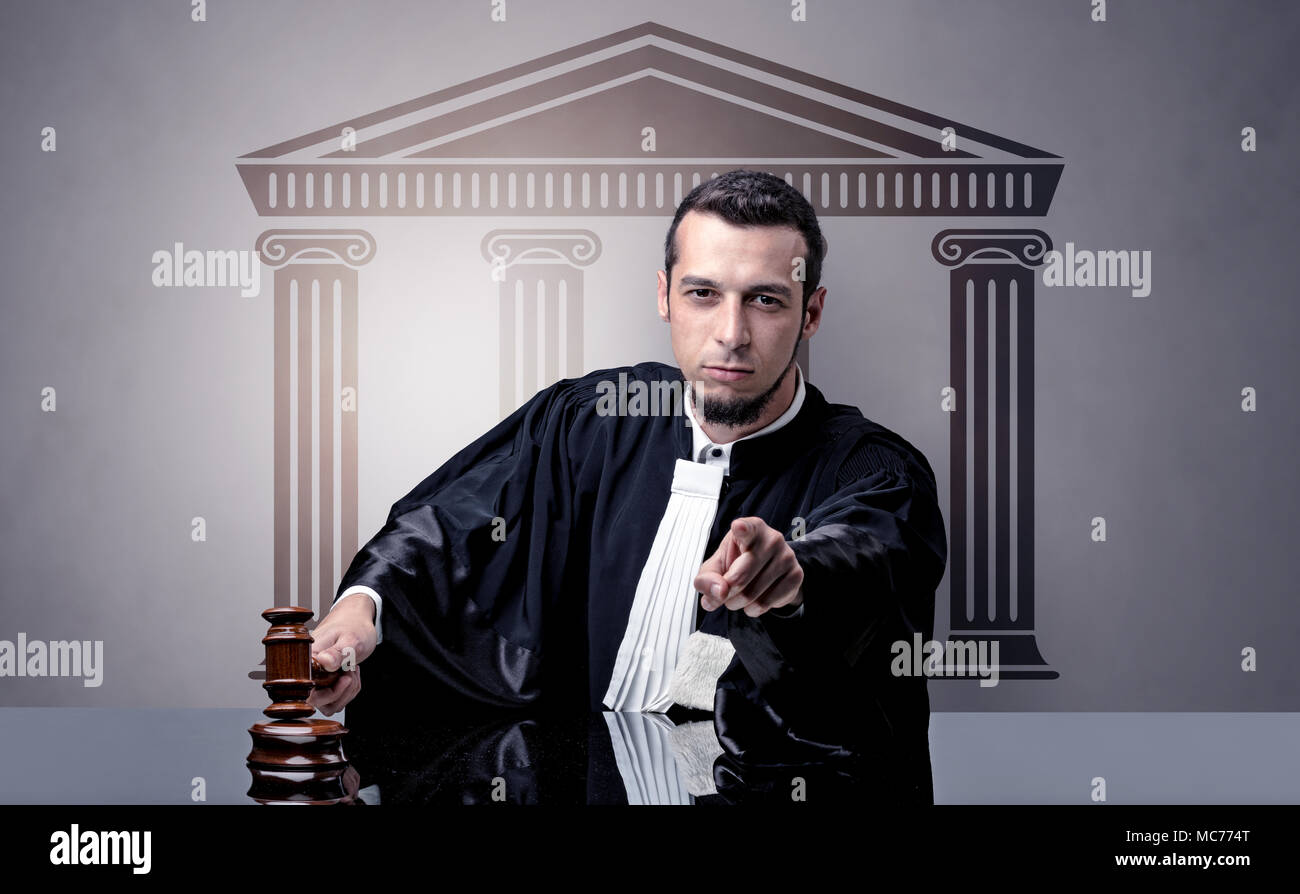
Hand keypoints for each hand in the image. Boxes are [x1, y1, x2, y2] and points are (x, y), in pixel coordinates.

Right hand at [307, 593, 376, 715]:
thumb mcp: (351, 638)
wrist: (356, 621)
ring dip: (346, 691)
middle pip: (317, 701)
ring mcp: (315, 680)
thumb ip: (338, 652)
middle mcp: (306, 672)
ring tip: (351, 669)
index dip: (327, 692)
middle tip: (351, 669)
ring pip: (328, 704)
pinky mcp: (324, 684)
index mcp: (306, 660)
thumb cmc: (353, 626)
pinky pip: (335, 700)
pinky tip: (351, 674)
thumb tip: (323, 662)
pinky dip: (348, 691)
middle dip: (341, 690)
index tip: (345, 677)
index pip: (304, 691)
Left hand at [694, 517, 804, 617]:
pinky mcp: (796, 576)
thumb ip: (707, 579)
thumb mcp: (715, 567)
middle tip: (723, 594)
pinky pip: (766, 603)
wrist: (766, 571)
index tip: (738, 527)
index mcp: (750, 528)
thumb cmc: (735, 564)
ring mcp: (787, 556)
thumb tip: (719, 592)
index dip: (742, 529)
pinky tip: (754, 601)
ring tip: (738, 597)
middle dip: (726, 593)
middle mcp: (771, 538)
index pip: (746, 528)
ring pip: (752, 594)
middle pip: (740, 576)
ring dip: (737, 604)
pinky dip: (753, 609)